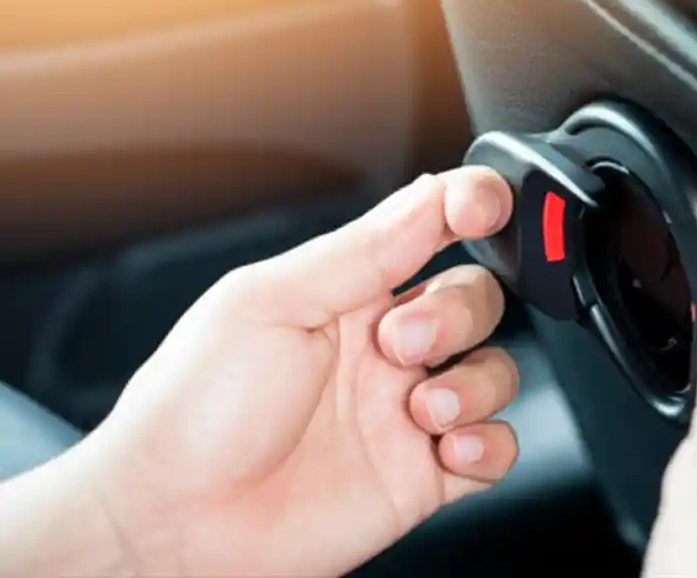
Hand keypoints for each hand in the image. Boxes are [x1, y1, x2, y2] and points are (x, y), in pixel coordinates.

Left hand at [2, 169, 518, 576]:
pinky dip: (489, 445)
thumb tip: (429, 196)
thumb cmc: (192, 412)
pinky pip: (495, 450)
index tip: (480, 210)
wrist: (176, 526)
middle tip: (401, 344)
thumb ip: (359, 252)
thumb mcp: (267, 304)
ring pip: (494, 371)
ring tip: (423, 410)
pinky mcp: (422, 476)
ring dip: (476, 384)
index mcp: (347, 292)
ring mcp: (405, 411)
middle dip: (457, 314)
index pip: (431, 227)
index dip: (471, 207)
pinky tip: (447, 448)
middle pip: (476, 297)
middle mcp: (385, 347)